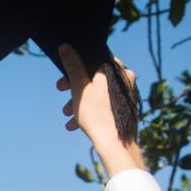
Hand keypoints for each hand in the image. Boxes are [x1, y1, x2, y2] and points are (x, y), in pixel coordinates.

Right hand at [56, 44, 144, 177]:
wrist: (116, 144)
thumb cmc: (98, 115)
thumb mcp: (80, 88)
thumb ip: (73, 65)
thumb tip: (66, 47)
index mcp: (115, 69)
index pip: (92, 60)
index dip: (74, 69)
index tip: (63, 82)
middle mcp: (124, 78)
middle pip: (93, 78)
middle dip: (74, 90)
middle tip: (63, 97)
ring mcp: (127, 94)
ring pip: (98, 93)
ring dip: (80, 102)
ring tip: (68, 115)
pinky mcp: (126, 108)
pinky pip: (104, 104)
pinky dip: (90, 110)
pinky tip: (77, 124)